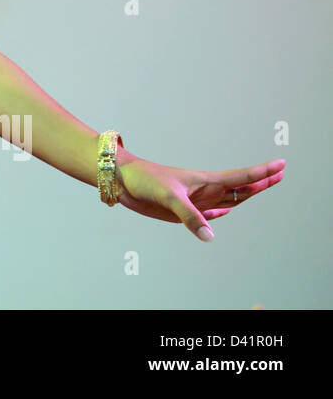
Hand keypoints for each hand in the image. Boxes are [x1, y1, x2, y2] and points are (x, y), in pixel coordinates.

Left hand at [113, 154, 284, 240]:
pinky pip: (207, 213)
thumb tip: (210, 237)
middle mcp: (204, 190)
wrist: (121, 180)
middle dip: (260, 182)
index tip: (280, 164)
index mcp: (205, 181)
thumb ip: (190, 217)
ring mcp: (194, 200)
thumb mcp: (169, 197)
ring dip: (245, 196)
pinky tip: (226, 211)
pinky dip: (220, 212)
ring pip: (226, 199)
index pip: (241, 177)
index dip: (261, 172)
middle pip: (240, 188)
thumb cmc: (145, 180)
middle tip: (280, 174)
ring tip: (261, 188)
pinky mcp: (182, 210)